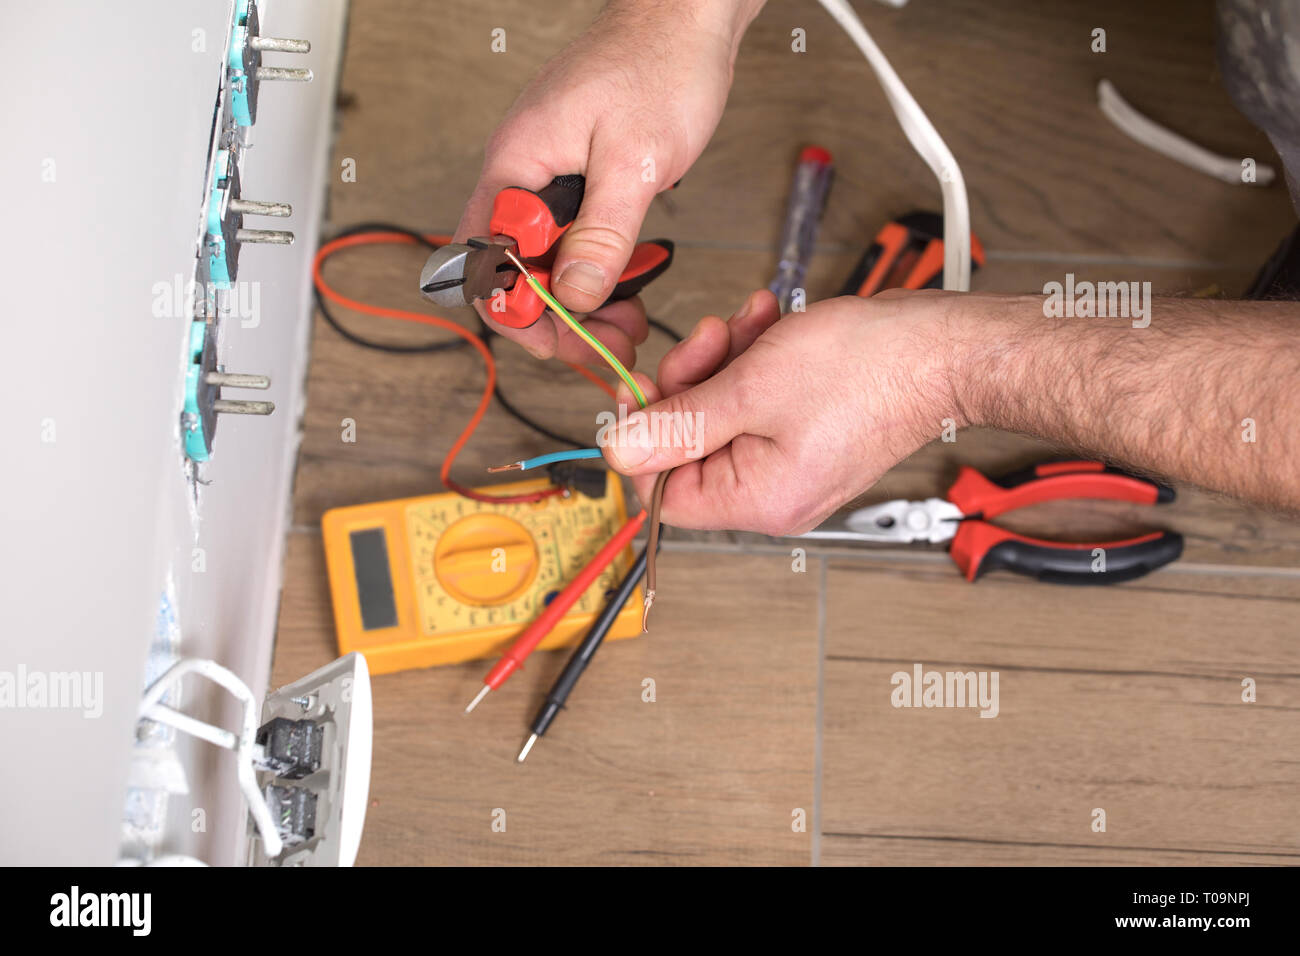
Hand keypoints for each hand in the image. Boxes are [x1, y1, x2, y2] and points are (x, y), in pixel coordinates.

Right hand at [455, 1, 756, 365]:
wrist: (687, 15)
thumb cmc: (660, 64)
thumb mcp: (636, 161)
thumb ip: (603, 234)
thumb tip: (576, 295)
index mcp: (515, 166)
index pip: (485, 264)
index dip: (518, 312)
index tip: (561, 342)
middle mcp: (522, 173)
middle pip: (512, 271)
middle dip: (556, 316)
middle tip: (605, 342)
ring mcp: (548, 175)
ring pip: (544, 259)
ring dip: (580, 298)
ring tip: (626, 319)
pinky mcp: (578, 176)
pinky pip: (571, 238)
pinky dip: (595, 270)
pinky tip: (627, 285)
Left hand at [602, 289, 958, 534]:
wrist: (942, 345)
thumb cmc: (869, 368)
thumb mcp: (749, 388)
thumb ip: (676, 423)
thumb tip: (619, 450)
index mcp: (757, 500)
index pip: (663, 493)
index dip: (644, 437)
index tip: (641, 387)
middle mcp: (774, 494)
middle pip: (689, 446)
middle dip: (690, 381)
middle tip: (708, 340)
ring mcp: (792, 463)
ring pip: (719, 413)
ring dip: (722, 360)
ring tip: (749, 325)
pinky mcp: (806, 432)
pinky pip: (754, 401)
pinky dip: (752, 359)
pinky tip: (767, 326)